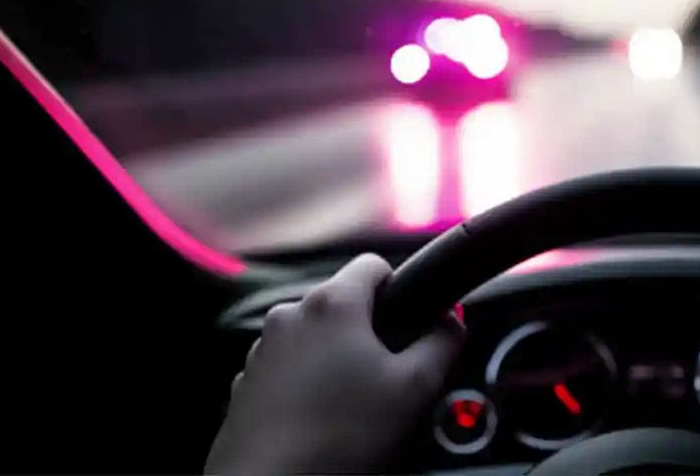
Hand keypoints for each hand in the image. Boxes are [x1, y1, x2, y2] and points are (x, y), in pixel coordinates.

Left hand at [205, 254, 463, 474]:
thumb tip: (451, 323)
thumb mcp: (415, 387)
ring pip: (314, 337)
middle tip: (387, 376)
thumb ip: (442, 342)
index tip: (409, 324)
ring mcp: (262, 349)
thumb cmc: (342, 435)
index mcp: (333, 303)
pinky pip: (287, 368)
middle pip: (343, 304)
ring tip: (351, 404)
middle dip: (368, 332)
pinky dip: (306, 384)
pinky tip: (320, 418)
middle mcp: (290, 314)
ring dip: (334, 359)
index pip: (374, 265)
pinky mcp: (247, 382)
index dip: (400, 289)